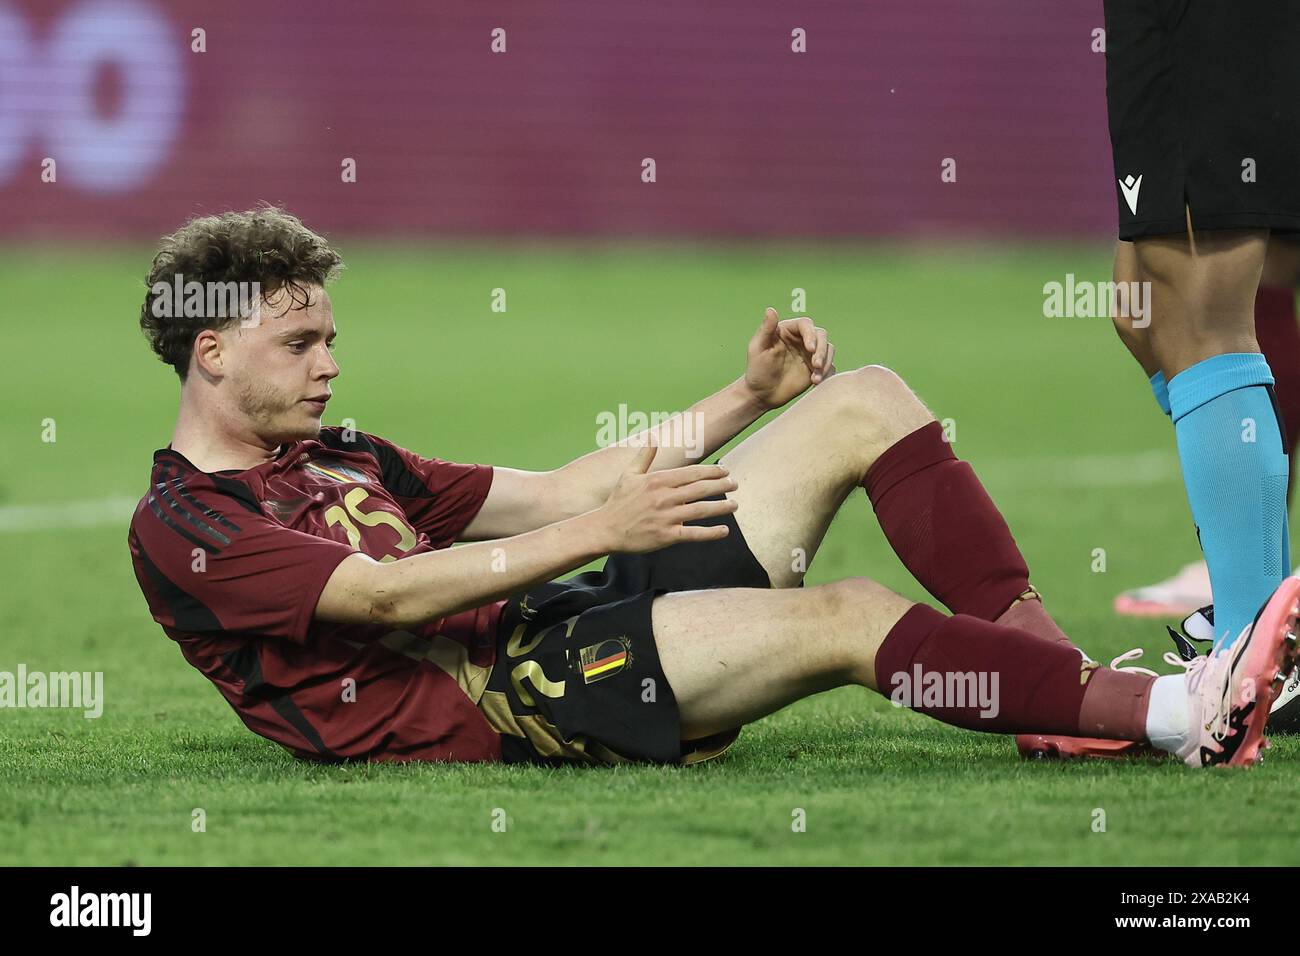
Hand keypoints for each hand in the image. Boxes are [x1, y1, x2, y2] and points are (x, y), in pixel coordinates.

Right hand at [598, 443, 737, 553]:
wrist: (605, 529)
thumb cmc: (618, 502)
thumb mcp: (629, 475)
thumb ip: (644, 456)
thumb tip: (652, 438)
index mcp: (658, 480)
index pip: (692, 473)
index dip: (712, 471)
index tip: (725, 471)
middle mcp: (665, 497)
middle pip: (701, 489)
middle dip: (721, 485)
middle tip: (736, 484)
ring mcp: (667, 517)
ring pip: (701, 509)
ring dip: (721, 507)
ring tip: (735, 505)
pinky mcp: (667, 536)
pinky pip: (694, 534)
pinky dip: (711, 533)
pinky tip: (724, 530)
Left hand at [743, 307, 835, 409]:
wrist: (763, 394)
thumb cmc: (757, 369)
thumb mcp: (758, 348)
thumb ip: (766, 329)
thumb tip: (770, 309)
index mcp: (788, 330)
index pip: (806, 324)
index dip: (810, 334)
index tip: (810, 349)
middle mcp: (802, 339)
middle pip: (821, 335)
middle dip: (821, 350)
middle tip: (816, 365)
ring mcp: (810, 354)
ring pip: (828, 350)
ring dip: (826, 362)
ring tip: (816, 378)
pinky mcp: (816, 368)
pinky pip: (829, 367)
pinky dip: (827, 374)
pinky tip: (816, 383)